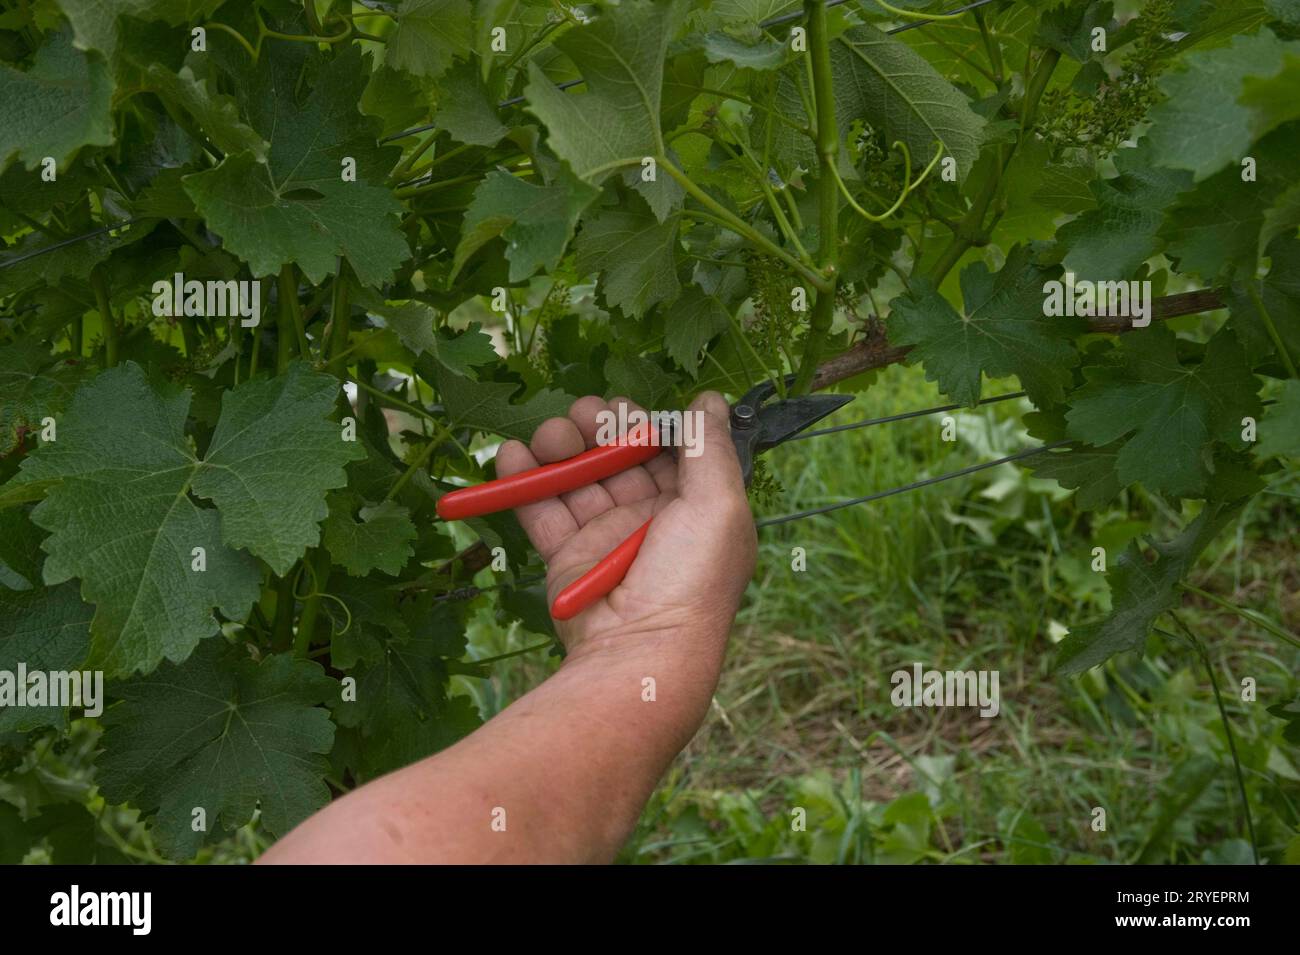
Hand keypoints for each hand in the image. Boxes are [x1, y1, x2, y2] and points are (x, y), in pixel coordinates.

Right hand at [495, 392, 756, 660]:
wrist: (638, 651)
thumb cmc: (690, 578)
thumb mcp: (719, 506)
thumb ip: (711, 448)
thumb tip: (711, 399)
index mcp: (695, 508)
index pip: (668, 451)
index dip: (645, 424)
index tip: (624, 408)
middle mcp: (650, 520)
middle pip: (619, 458)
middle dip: (598, 429)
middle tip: (582, 414)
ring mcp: (606, 537)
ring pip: (578, 478)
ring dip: (560, 448)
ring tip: (550, 435)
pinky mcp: (567, 556)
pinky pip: (542, 511)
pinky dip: (522, 482)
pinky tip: (511, 455)